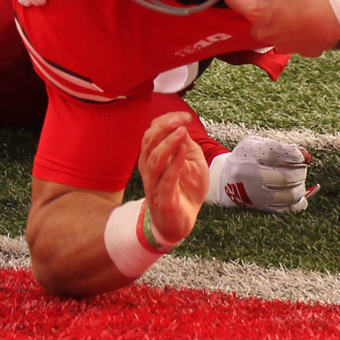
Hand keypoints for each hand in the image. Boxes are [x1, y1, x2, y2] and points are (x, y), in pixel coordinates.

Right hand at [137, 111, 208, 246]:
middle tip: (179, 120)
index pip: (152, 133)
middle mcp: (149, 168)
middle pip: (148, 143)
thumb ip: (186, 145)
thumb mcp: (191, 162)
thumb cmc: (185, 190)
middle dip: (163, 128)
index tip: (184, 116)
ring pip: (154, 160)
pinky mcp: (162, 199)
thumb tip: (182, 125)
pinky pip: (166, 180)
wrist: (181, 223)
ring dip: (167, 144)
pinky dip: (174, 164)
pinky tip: (183, 152)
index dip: (166, 121)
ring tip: (180, 132)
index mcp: (153, 157)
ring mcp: (154, 184)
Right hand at [207, 136, 316, 212]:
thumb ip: (279, 147)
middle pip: (285, 176)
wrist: (226, 181)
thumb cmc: (247, 159)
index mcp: (249, 155)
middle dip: (300, 171)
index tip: (302, 155)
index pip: (275, 153)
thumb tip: (305, 155)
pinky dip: (300, 201)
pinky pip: (290, 208)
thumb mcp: (256, 144)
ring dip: (301, 185)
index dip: (295, 154)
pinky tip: (299, 192)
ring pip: (290, 194)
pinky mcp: (264, 207)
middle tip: (301, 167)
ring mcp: (258, 194)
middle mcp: (251, 176)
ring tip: (298, 179)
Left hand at [222, 0, 339, 57]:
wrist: (336, 13)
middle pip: (253, 23)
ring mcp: (285, 44)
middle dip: (257, 12)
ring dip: (279, 26)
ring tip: (288, 13)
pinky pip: (299, 44)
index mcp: (258, 12)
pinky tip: (309, 26)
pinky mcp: (304, 51)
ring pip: (275, 36)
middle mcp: (267, 32)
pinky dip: (302, 36)